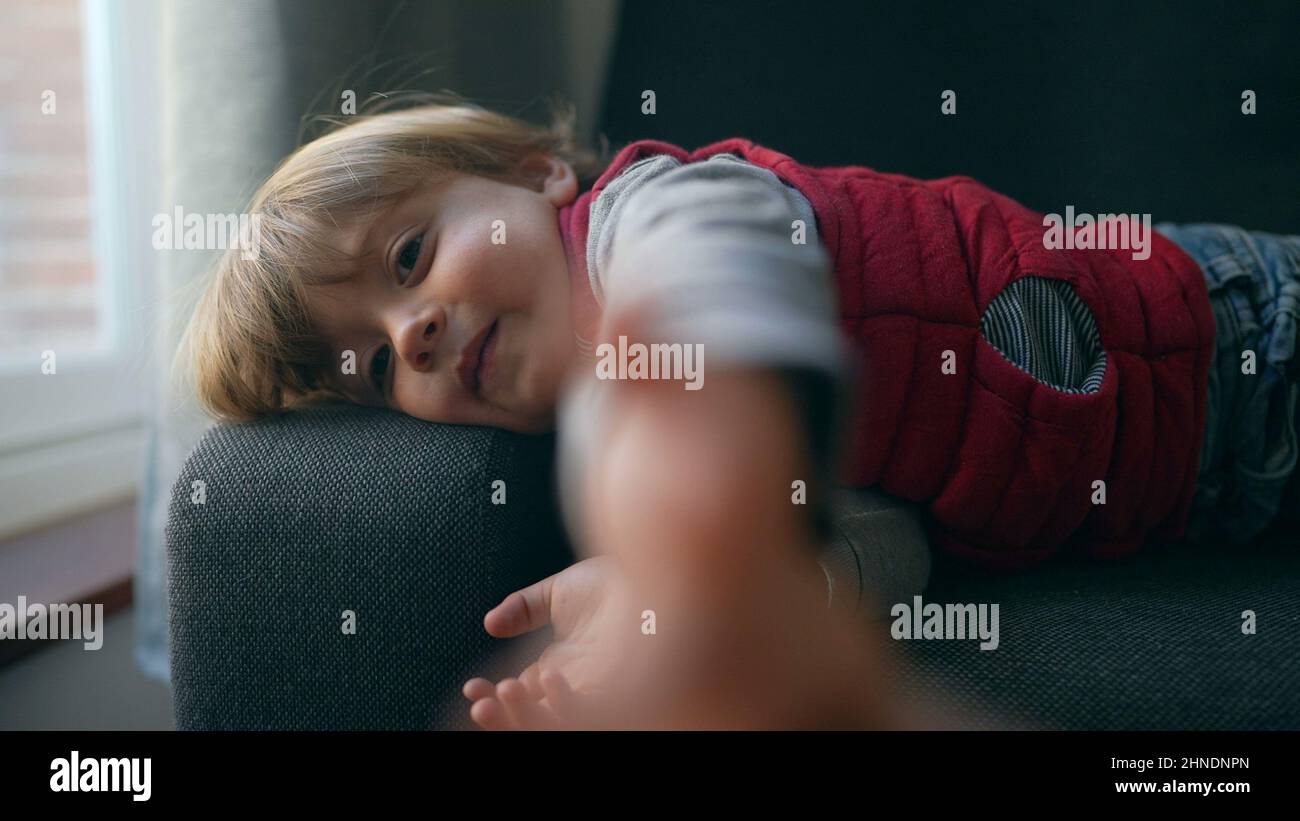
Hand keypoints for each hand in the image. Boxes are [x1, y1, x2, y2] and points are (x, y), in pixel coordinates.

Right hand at [462, 555, 637, 728]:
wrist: (655, 568)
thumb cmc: (617, 580)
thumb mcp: (559, 591)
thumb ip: (523, 607)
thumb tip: (490, 624)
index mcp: (559, 665)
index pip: (519, 695)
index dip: (492, 697)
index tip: (472, 689)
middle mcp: (575, 683)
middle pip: (532, 716)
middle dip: (501, 715)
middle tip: (479, 704)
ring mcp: (597, 688)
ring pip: (555, 720)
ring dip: (524, 713)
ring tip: (505, 689)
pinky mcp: (620, 687)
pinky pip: (589, 710)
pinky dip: (564, 701)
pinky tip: (548, 678)